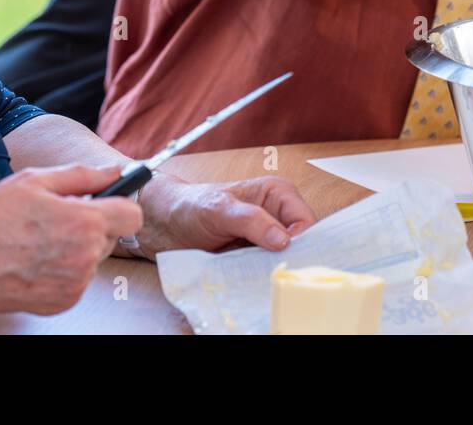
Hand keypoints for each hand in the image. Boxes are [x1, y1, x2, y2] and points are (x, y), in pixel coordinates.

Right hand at [0, 164, 142, 316]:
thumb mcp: (34, 180)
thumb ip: (82, 174)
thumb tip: (114, 171)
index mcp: (85, 222)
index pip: (133, 213)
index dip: (120, 202)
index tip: (106, 199)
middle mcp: (87, 256)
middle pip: (111, 235)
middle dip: (92, 223)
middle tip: (57, 216)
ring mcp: (77, 282)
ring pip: (93, 257)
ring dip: (77, 246)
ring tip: (41, 239)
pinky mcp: (65, 301)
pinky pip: (78, 278)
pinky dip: (64, 268)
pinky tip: (36, 259)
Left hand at [129, 174, 316, 258]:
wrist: (166, 223)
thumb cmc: (192, 206)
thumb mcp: (221, 209)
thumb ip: (252, 220)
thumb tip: (283, 239)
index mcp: (278, 194)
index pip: (306, 220)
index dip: (302, 241)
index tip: (288, 259)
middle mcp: (277, 214)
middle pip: (301, 242)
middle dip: (292, 258)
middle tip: (277, 271)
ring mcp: (267, 236)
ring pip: (287, 258)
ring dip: (277, 269)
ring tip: (263, 276)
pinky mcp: (256, 255)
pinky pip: (270, 268)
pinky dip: (265, 276)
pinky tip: (256, 280)